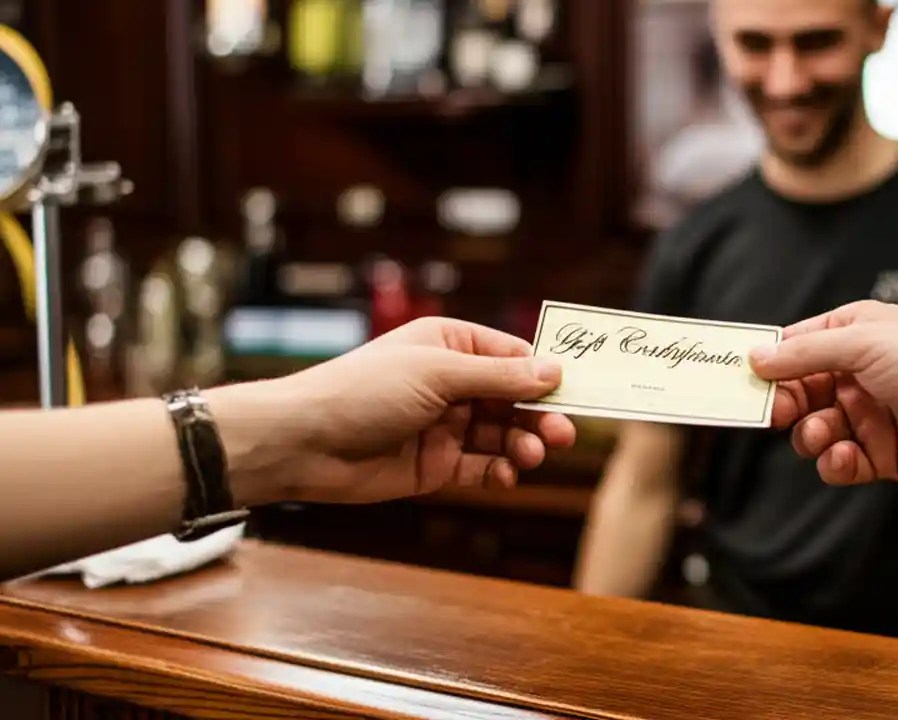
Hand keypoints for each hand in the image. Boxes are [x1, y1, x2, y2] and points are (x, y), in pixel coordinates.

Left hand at [214, 318, 574, 504]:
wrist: (305, 442)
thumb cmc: (364, 391)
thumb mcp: (438, 374)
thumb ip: (499, 376)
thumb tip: (554, 371)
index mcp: (451, 346)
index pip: (513, 356)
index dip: (545, 374)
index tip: (577, 392)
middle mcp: (452, 384)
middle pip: (514, 399)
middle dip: (539, 416)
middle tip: (562, 435)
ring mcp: (446, 426)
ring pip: (503, 436)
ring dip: (522, 446)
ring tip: (529, 457)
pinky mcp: (437, 465)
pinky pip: (481, 467)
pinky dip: (499, 472)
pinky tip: (507, 476)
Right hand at [748, 301, 897, 485]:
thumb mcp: (865, 343)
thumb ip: (806, 354)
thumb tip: (756, 358)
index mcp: (856, 335)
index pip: (796, 348)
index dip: (768, 364)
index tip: (741, 381)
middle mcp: (860, 374)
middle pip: (799, 392)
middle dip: (785, 405)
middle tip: (778, 413)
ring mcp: (872, 416)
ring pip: (815, 431)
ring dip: (810, 435)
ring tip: (824, 434)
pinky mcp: (885, 456)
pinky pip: (842, 463)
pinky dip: (836, 463)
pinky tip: (847, 456)